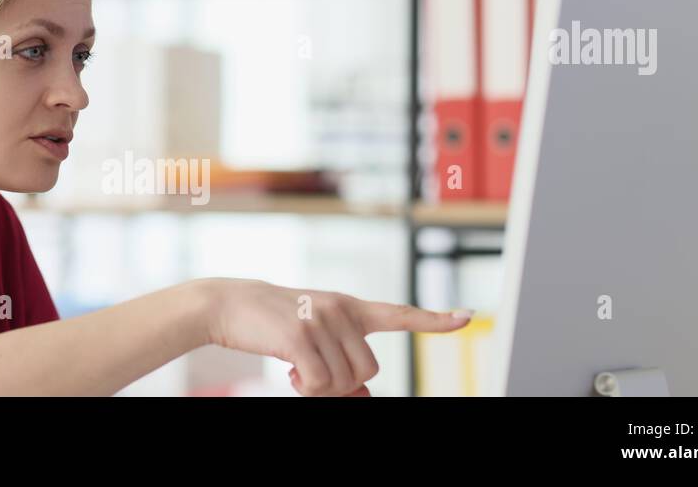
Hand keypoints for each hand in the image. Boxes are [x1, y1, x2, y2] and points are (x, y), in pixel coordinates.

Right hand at [187, 278, 472, 396]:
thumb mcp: (314, 338)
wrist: (229, 304)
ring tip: (297, 369)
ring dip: (320, 388)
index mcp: (350, 307)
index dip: (435, 320)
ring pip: (344, 381)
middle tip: (311, 375)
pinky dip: (304, 389)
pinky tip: (288, 372)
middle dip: (342, 384)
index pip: (400, 313)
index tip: (467, 317)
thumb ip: (342, 359)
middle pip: (367, 370)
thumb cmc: (274, 325)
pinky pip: (319, 384)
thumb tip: (364, 395)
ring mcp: (322, 320)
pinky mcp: (301, 336)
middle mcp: (342, 309)